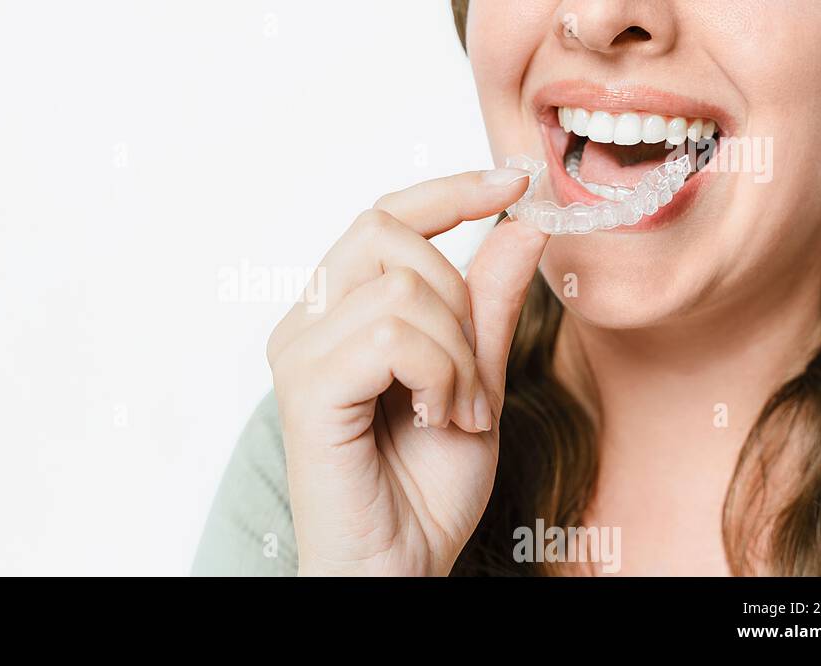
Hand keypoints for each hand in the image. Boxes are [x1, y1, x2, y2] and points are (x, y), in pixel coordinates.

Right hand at [267, 168, 547, 575]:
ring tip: (455, 413)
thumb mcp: (478, 379)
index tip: (518, 180)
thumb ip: (489, 304)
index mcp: (337, 315)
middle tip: (470, 379)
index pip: (383, 217)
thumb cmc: (425, 488)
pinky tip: (438, 418)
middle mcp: (306, 324)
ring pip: (402, 286)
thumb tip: (522, 222)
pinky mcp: (305, 388)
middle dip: (457, 298)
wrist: (399, 567)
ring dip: (458, 354)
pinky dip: (439, 373)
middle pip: (388, 232)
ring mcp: (299, 353)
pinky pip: (392, 334)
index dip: (449, 189)